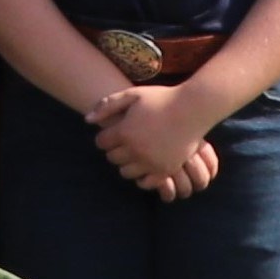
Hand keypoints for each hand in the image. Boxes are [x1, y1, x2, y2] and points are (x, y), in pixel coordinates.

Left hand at [85, 80, 220, 191]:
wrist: (192, 109)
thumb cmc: (161, 99)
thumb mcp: (132, 95)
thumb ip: (107, 106)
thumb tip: (87, 120)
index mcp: (124, 132)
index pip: (101, 143)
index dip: (106, 136)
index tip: (114, 132)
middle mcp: (135, 150)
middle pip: (112, 158)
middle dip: (115, 149)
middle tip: (124, 142)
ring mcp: (151, 162)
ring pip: (126, 172)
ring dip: (127, 163)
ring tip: (135, 152)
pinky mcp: (165, 170)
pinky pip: (146, 183)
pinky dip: (142, 176)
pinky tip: (146, 164)